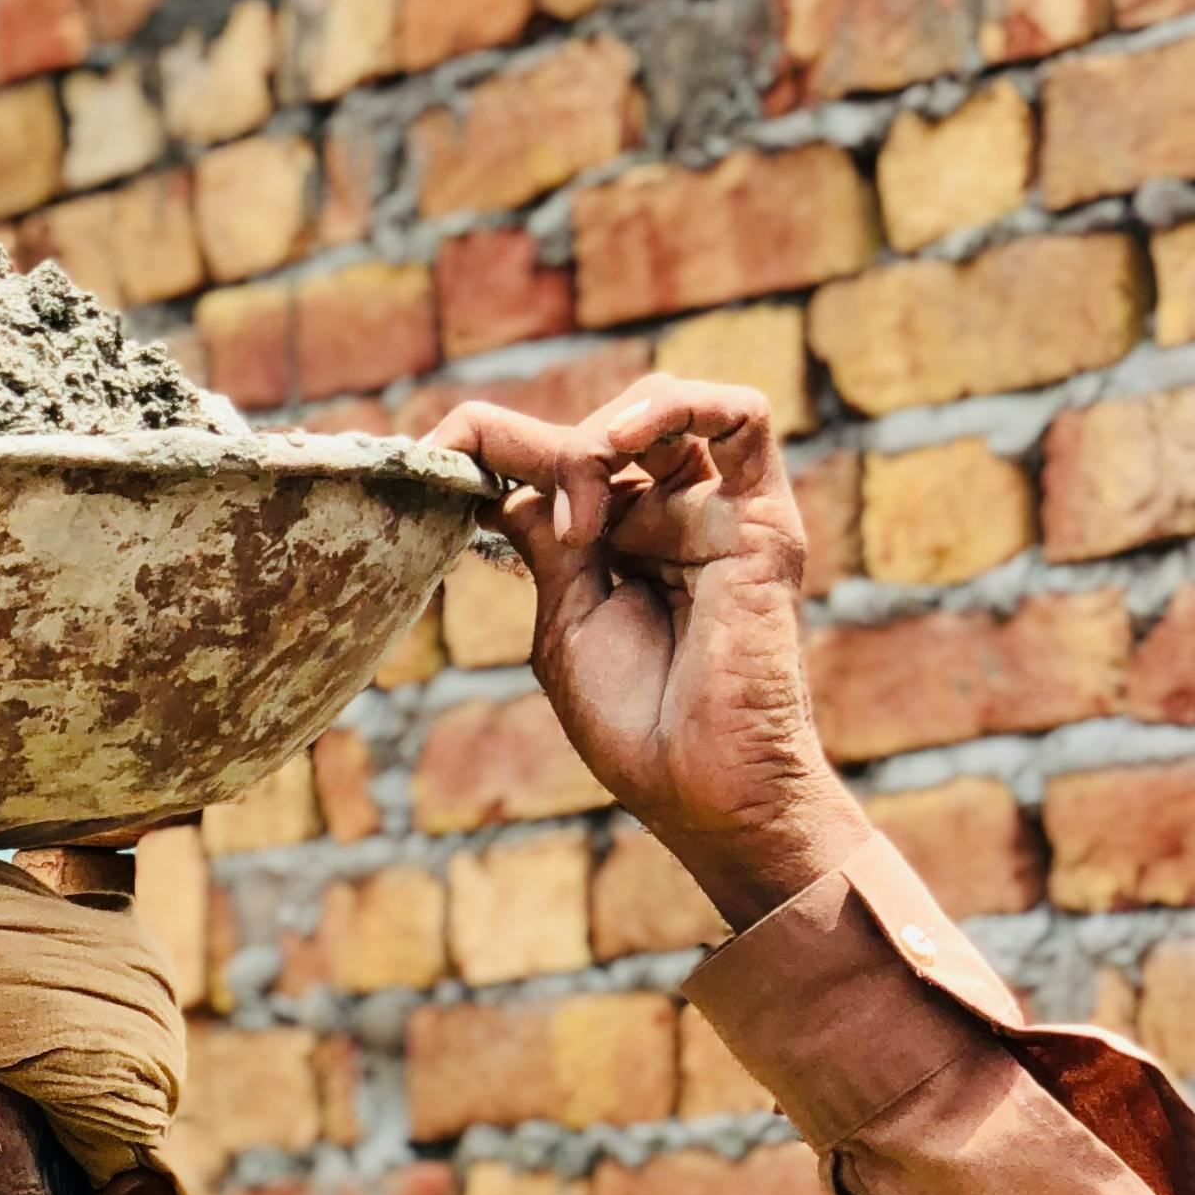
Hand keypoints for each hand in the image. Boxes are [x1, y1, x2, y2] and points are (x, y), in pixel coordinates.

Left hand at [428, 376, 867, 932]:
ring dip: (602, 434)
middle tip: (497, 493)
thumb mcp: (566, 620)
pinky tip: (617, 447)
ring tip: (576, 495)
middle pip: (603, 432)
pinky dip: (679, 406)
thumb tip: (501, 477)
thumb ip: (547, 542)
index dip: (494, 444)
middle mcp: (670, 520)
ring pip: (666, 411)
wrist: (701, 788)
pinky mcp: (762, 520)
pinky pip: (745, 417)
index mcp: (620, 546)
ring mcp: (718, 514)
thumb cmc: (634, 725)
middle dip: (543, 450)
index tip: (431, 456)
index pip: (559, 462)